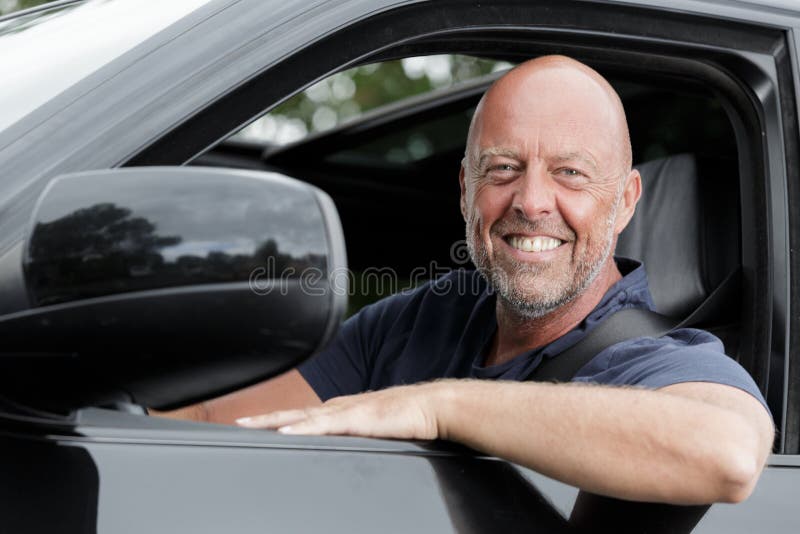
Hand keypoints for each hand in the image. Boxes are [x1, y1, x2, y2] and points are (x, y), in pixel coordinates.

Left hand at [236, 383, 441, 438]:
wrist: (430, 407)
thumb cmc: (405, 419)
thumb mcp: (371, 431)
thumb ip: (353, 438)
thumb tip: (337, 453)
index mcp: (339, 411)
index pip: (300, 416)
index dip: (275, 420)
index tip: (252, 426)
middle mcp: (338, 408)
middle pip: (294, 414)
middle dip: (265, 420)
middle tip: (238, 424)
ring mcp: (347, 411)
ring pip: (303, 417)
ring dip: (276, 422)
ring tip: (251, 426)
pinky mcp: (358, 419)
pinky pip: (326, 425)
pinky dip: (304, 428)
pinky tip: (287, 432)